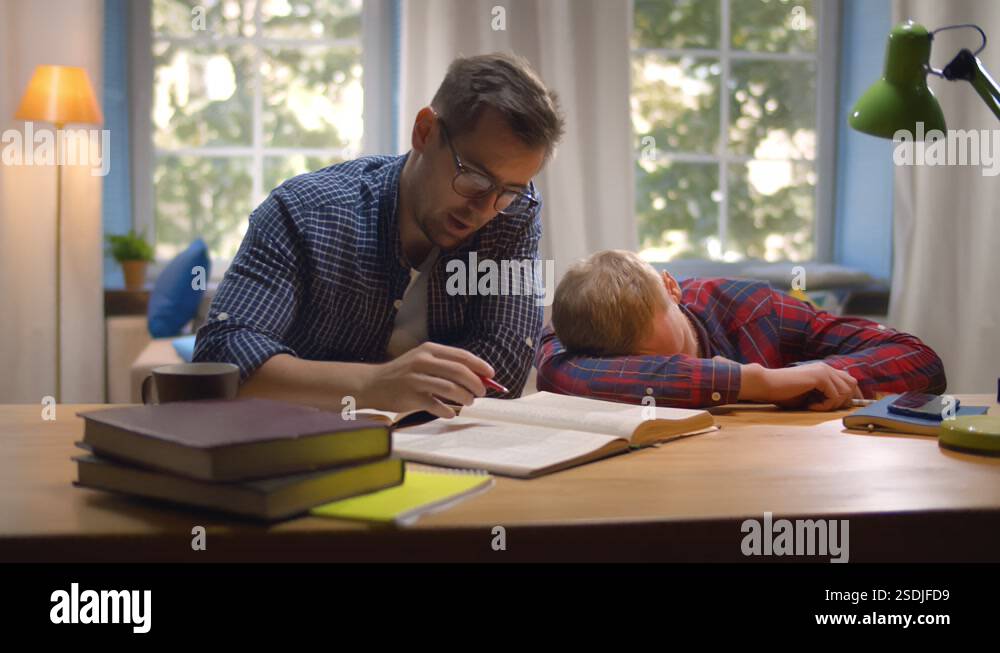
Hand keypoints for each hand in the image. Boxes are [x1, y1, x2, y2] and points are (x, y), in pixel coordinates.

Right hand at [358, 342, 492, 418]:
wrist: (372, 383)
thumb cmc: (403, 373)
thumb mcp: (422, 360)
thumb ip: (446, 365)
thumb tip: (477, 376)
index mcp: (428, 350)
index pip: (461, 356)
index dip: (480, 366)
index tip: (491, 375)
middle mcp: (422, 361)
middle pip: (459, 372)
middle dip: (476, 383)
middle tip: (481, 392)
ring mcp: (415, 379)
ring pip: (450, 389)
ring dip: (465, 397)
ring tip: (469, 402)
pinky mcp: (410, 397)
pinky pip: (436, 405)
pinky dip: (448, 411)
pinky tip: (450, 412)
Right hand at [741, 362, 860, 410]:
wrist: (767, 384)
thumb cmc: (783, 392)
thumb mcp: (809, 395)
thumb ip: (824, 395)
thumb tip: (841, 404)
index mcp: (824, 370)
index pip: (849, 380)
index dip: (852, 394)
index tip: (845, 408)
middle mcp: (826, 368)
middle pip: (852, 384)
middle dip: (844, 400)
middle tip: (825, 407)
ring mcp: (824, 371)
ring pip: (846, 391)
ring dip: (832, 404)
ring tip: (814, 406)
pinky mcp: (820, 377)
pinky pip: (834, 396)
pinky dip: (824, 406)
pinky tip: (810, 406)